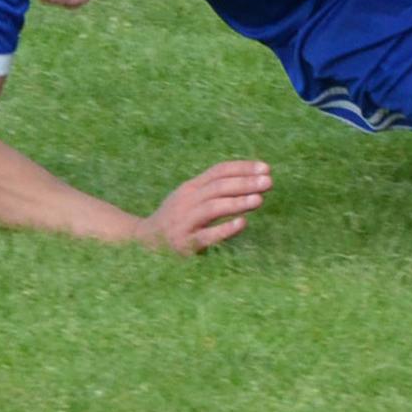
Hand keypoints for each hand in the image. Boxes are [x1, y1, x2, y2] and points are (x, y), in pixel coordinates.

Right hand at [133, 161, 273, 254]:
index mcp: (191, 188)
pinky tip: (242, 224)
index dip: (243, 168)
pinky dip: (224, 229)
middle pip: (218, 187)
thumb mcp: (190, 198)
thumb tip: (251, 179)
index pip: (218, 171)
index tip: (266, 168)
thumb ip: (215, 189)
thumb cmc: (176, 219)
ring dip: (237, 203)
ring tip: (259, 200)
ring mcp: (184, 222)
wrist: (142, 242)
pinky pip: (205, 236)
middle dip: (245, 183)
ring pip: (212, 208)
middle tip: (268, 181)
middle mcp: (186, 201)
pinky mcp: (184, 244)